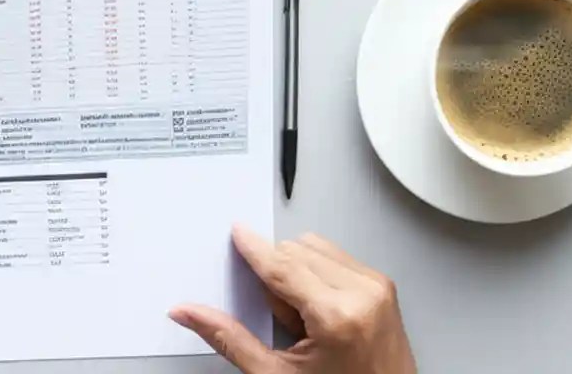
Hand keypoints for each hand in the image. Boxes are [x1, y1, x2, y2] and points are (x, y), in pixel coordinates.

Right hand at [170, 227, 415, 373]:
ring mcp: (376, 286)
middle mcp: (362, 292)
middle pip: (296, 251)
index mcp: (337, 317)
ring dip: (298, 272)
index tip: (237, 233)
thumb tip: (189, 313)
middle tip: (283, 319)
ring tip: (305, 319)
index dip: (254, 249)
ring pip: (315, 247)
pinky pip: (336, 256)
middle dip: (277, 277)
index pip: (282, 266)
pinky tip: (320, 311)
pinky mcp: (382, 284)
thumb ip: (229, 339)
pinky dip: (318, 274)